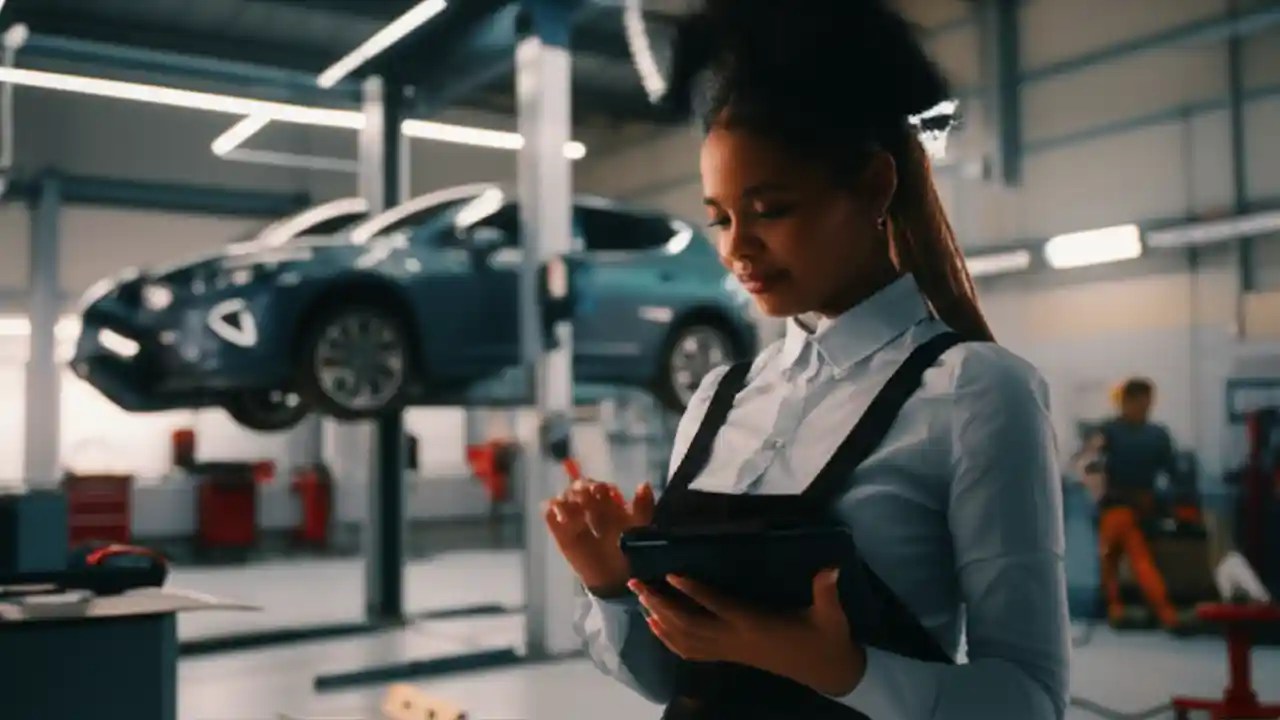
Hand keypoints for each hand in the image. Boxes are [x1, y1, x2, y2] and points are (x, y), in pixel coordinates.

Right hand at [544, 479, 654, 596]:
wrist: (614, 577)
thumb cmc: (628, 549)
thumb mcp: (640, 527)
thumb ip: (643, 506)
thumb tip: (643, 484)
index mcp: (607, 503)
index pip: (597, 486)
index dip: (597, 486)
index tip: (601, 491)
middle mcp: (587, 507)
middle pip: (577, 487)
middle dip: (580, 488)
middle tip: (585, 495)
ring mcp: (572, 519)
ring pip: (562, 498)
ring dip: (566, 499)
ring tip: (575, 512)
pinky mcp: (560, 532)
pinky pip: (549, 514)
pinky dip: (552, 510)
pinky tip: (564, 519)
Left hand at [631, 569, 866, 696]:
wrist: (825, 670)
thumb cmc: (826, 638)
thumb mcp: (831, 616)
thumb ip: (827, 591)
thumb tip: (831, 567)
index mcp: (755, 624)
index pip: (718, 606)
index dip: (694, 592)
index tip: (671, 574)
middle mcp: (735, 639)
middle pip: (689, 624)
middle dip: (660, 603)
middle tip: (637, 583)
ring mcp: (730, 650)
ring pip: (685, 638)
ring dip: (659, 618)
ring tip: (639, 597)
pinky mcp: (730, 656)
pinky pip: (691, 651)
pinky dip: (668, 639)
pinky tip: (654, 625)